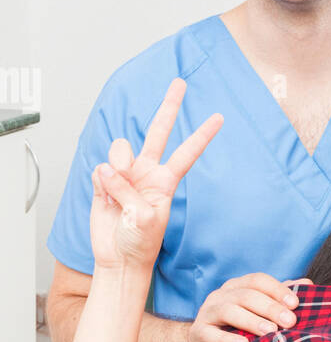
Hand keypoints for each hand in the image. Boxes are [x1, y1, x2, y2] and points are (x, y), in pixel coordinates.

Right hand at [91, 79, 222, 272]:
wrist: (118, 259)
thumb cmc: (140, 244)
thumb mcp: (144, 219)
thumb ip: (128, 190)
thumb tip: (109, 169)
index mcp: (166, 181)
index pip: (187, 152)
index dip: (202, 135)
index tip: (219, 118)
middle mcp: (147, 172)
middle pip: (158, 131)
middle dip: (169, 106)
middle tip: (180, 83)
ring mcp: (126, 174)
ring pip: (121, 149)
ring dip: (118, 164)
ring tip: (116, 187)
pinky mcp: (104, 181)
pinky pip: (100, 167)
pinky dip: (101, 180)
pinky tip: (104, 195)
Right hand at [187, 274, 313, 341]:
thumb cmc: (237, 329)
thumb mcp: (259, 313)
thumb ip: (280, 298)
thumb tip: (308, 283)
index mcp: (236, 287)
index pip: (257, 280)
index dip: (277, 290)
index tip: (295, 304)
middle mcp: (220, 296)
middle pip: (246, 295)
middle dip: (270, 307)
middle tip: (290, 322)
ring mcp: (206, 313)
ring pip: (228, 311)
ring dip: (251, 321)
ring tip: (270, 333)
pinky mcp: (197, 334)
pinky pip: (210, 334)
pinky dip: (227, 339)